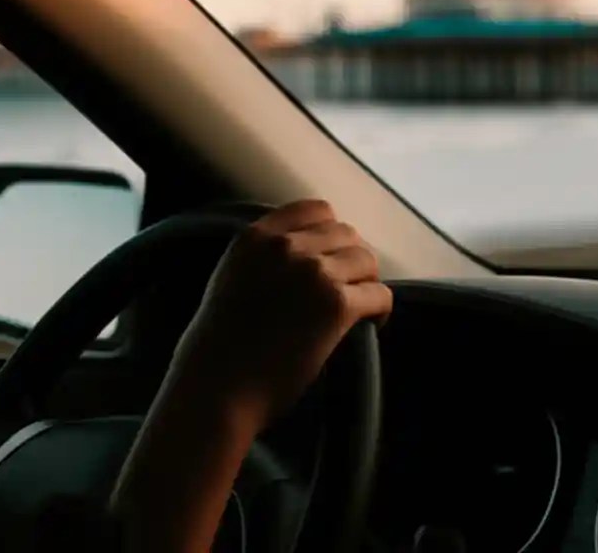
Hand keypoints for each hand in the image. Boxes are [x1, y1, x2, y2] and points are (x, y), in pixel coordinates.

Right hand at [171, 199, 391, 426]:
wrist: (217, 388)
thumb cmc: (218, 348)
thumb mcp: (231, 279)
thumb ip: (264, 258)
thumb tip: (306, 255)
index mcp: (255, 237)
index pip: (314, 210)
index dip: (331, 233)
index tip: (331, 257)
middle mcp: (286, 246)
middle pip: (346, 234)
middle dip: (350, 260)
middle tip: (348, 288)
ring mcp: (314, 272)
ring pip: (367, 260)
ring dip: (366, 282)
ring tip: (359, 307)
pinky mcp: (337, 304)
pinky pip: (379, 294)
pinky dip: (380, 310)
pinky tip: (371, 325)